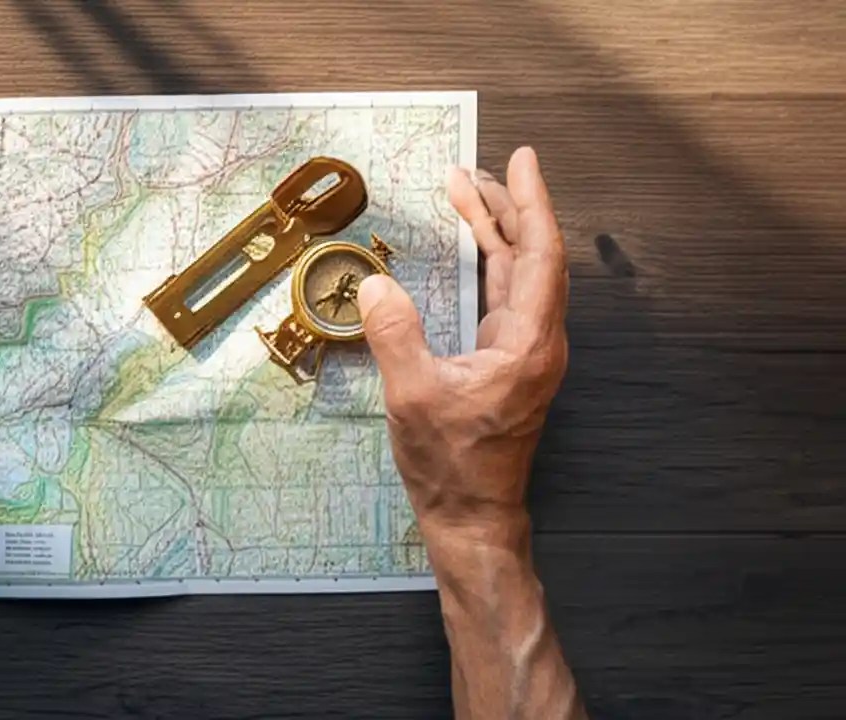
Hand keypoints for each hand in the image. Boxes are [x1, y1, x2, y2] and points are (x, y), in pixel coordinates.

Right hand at [359, 147, 567, 548]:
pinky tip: (468, 252)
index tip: (520, 161)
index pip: (540, 255)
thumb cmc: (451, 464)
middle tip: (470, 173)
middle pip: (531, 257)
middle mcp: (536, 342)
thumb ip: (396, 334)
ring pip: (517, 276)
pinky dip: (487, 266)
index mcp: (529, 344)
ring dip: (494, 234)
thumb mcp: (413, 396)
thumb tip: (376, 284)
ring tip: (463, 196)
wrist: (471, 515)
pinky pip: (504, 298)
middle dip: (503, 209)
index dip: (530, 203)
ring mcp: (524, 353)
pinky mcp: (507, 364)